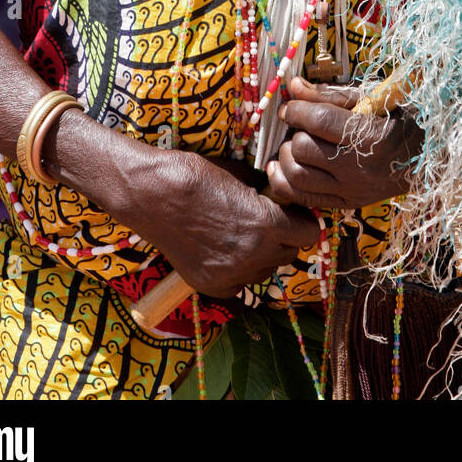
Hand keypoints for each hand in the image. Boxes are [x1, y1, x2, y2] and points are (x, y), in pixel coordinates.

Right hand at [130, 148, 319, 298]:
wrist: (152, 195)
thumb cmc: (197, 176)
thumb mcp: (242, 175)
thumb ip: (268, 194)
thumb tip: (283, 198)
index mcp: (266, 225)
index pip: (310, 232)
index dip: (302, 219)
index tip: (291, 212)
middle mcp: (253, 255)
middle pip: (290, 253)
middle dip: (284, 237)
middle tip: (266, 220)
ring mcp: (231, 274)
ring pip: (266, 270)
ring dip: (262, 255)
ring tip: (241, 234)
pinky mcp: (211, 285)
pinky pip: (240, 283)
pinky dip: (238, 270)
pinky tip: (223, 249)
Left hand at [265, 76, 421, 210]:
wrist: (427, 158)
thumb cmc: (400, 121)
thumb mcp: (372, 100)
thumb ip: (331, 94)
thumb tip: (294, 86)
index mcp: (371, 136)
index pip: (319, 121)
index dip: (296, 110)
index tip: (291, 106)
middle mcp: (360, 168)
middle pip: (304, 149)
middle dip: (293, 133)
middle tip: (298, 127)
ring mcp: (352, 190)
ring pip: (297, 177)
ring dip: (286, 157)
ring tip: (293, 146)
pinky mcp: (346, 203)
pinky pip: (302, 199)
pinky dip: (283, 183)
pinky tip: (281, 167)